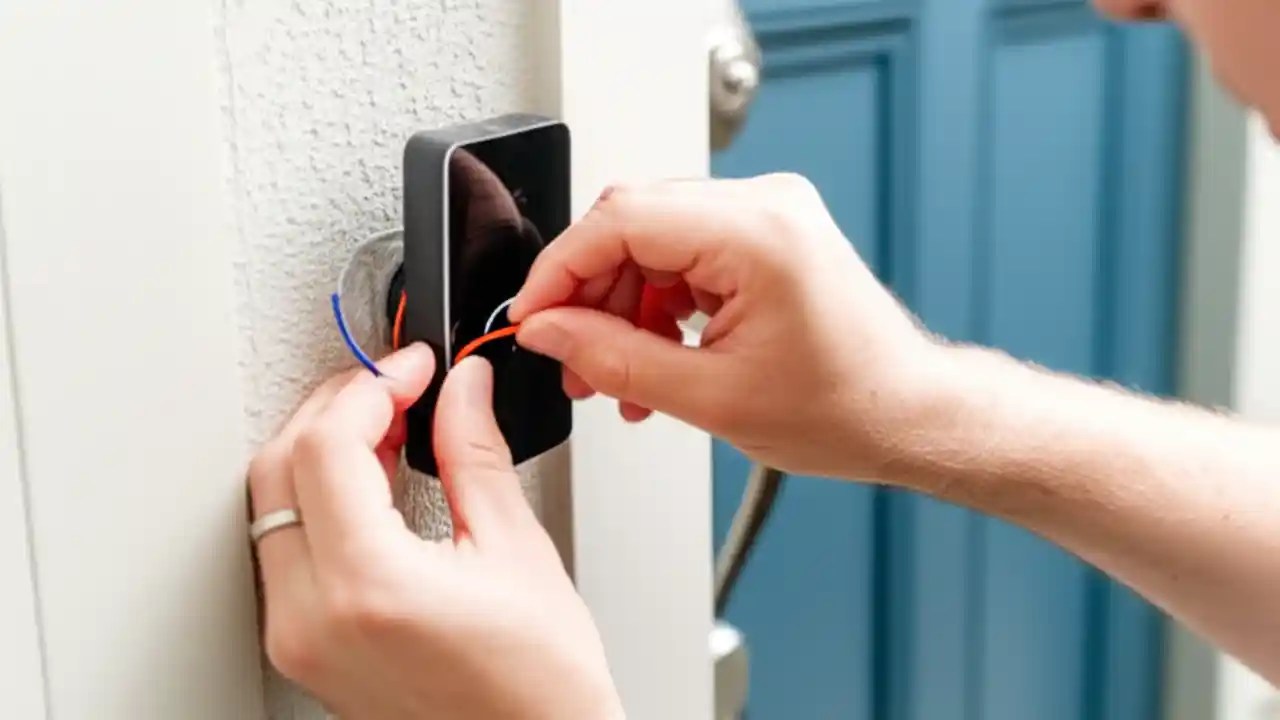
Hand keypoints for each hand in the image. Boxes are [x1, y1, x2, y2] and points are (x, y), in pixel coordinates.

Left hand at [247, 346, 621, 719]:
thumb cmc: (538, 686)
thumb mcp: (515, 549)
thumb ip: (475, 452)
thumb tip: (462, 386)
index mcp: (370, 587)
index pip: (327, 446)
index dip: (370, 386)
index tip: (412, 367)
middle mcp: (314, 617)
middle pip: (281, 467)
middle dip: (338, 408)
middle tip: (400, 387)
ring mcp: (299, 636)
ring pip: (270, 504)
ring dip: (321, 449)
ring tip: (389, 428)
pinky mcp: (302, 645)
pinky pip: (282, 547)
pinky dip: (316, 498)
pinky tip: (368, 480)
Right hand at [510, 174, 942, 478]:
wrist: (908, 414)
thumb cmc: (845, 409)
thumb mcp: (711, 398)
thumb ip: (615, 358)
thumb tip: (548, 332)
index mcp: (758, 234)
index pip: (621, 219)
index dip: (560, 270)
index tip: (530, 316)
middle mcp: (766, 206)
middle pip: (632, 223)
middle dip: (589, 293)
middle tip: (570, 356)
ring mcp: (769, 216)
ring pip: (651, 240)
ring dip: (620, 306)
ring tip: (612, 375)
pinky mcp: (767, 236)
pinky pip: (684, 254)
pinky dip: (656, 304)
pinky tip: (650, 358)